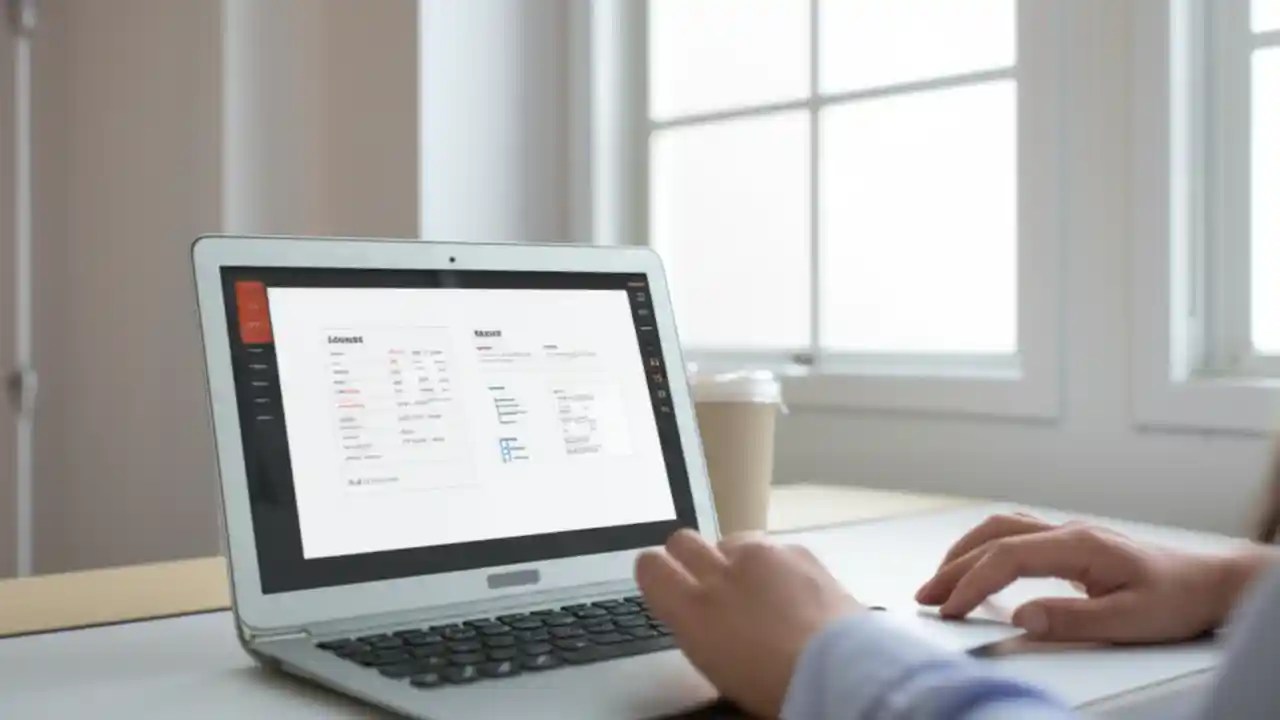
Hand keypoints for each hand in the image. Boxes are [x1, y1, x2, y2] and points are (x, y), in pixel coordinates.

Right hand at [635, 529, 860, 717]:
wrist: (841, 672)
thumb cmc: (772, 687)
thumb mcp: (716, 664)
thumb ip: (698, 626)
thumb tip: (696, 610)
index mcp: (691, 610)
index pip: (649, 566)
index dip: (657, 575)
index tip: (669, 588)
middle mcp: (720, 572)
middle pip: (682, 541)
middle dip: (689, 558)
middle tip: (708, 582)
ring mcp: (760, 556)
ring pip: (729, 540)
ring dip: (735, 559)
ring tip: (758, 589)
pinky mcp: (797, 551)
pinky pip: (772, 548)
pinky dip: (775, 565)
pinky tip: (794, 591)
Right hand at [915, 513, 1252, 643]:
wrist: (1211, 581)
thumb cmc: (1177, 599)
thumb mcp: (1130, 620)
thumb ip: (1073, 619)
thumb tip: (1021, 617)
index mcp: (1079, 544)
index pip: (1007, 557)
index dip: (972, 584)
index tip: (949, 611)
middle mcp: (1068, 531)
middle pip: (994, 536)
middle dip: (954, 566)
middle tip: (925, 597)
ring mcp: (1069, 533)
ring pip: (1001, 528)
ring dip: (965, 552)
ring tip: (940, 581)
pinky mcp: (1072, 543)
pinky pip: (1015, 535)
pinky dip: (985, 548)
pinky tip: (977, 566)